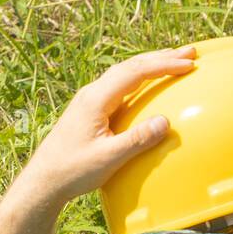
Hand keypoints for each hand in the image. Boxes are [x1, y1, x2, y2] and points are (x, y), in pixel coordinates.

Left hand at [14, 45, 196, 206]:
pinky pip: (121, 85)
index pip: (134, 73)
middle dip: (161, 57)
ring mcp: (91, 100)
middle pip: (131, 66)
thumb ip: (137, 140)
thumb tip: (166, 121)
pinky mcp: (92, 109)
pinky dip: (141, 78)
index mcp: (96, 99)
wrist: (43, 181)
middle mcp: (93, 93)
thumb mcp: (108, 158)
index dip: (163, 66)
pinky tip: (150, 84)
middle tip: (190, 53)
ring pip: (125, 73)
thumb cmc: (72, 171)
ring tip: (175, 60)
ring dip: (151, 64)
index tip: (187, 64)